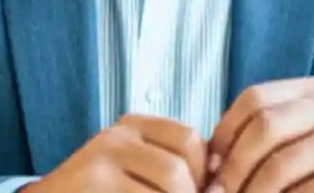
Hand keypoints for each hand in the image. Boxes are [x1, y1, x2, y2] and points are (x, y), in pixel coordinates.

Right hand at [22, 113, 207, 192]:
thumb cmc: (99, 191)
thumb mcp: (133, 169)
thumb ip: (172, 168)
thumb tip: (220, 185)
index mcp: (132, 126)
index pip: (188, 137)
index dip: (204, 170)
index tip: (200, 190)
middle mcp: (113, 138)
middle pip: (177, 169)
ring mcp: (97, 165)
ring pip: (164, 189)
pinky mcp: (92, 187)